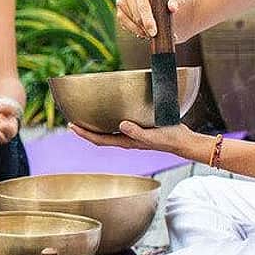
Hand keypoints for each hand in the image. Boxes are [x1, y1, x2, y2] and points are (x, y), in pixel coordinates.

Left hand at [69, 120, 194, 158]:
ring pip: (107, 132)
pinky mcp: (138, 129)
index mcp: (126, 142)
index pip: (100, 140)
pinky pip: (117, 126)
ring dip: (95, 126)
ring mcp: (131, 135)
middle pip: (100, 137)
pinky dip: (108, 121)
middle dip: (85, 131)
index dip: (85, 134)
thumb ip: (138, 132)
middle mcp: (126, 139)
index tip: (72, 126)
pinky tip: (109, 113)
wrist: (183, 141)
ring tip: (85, 117)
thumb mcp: (153, 135)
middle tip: (72, 121)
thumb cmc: (169, 139)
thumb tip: (122, 125)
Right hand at [116, 0, 189, 41]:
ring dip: (139, 29)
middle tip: (154, 36)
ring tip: (150, 35)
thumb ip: (174, 2)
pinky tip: (142, 34)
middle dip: (144, 27)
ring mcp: (121, 0)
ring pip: (130, 20)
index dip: (148, 20)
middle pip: (136, 14)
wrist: (157, 1)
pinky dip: (133, 30)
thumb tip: (173, 8)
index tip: (154, 32)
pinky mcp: (119, 11)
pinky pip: (124, 24)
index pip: (143, 5)